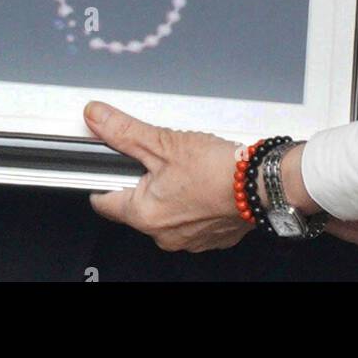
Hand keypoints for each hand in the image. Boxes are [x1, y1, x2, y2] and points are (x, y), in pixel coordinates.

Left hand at [84, 101, 247, 252]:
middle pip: (137, 205)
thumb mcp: (162, 141)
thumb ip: (124, 131)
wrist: (260, 184)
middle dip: (144, 181)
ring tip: (186, 168)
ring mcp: (187, 239)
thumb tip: (97, 118)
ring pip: (166, 212)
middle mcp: (162, 235)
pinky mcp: (210, 238)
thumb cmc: (216, 169)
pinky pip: (191, 219)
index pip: (103, 202)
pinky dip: (192, 202)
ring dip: (170, 192)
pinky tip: (202, 183)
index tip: (105, 168)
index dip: (101, 179)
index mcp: (143, 214)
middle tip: (159, 158)